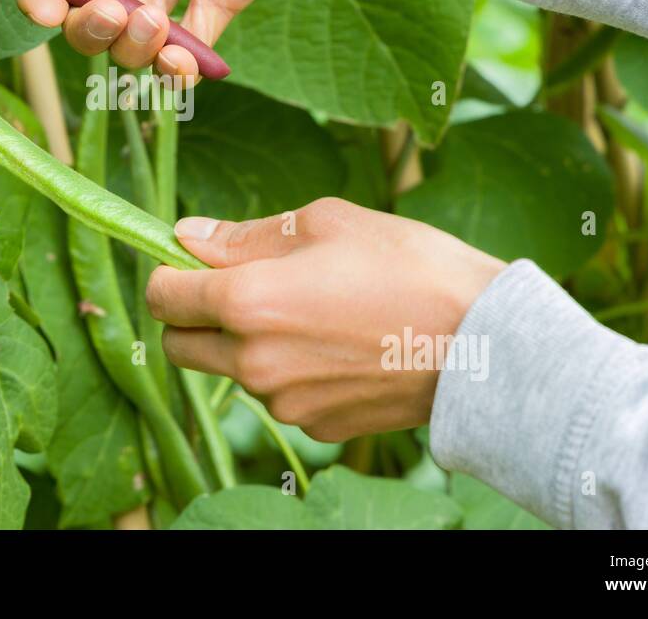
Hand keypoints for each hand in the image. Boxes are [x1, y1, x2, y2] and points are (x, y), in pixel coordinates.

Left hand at [146, 198, 505, 441]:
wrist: (485, 345)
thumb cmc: (408, 266)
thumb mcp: (325, 222)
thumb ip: (244, 236)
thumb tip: (186, 237)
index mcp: (246, 302)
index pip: (162, 297)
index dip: (168, 273)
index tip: (189, 261)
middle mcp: (252, 362)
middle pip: (180, 346)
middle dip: (194, 316)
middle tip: (239, 285)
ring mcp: (284, 402)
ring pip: (231, 371)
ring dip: (246, 343)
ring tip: (311, 310)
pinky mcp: (316, 427)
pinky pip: (280, 394)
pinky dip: (290, 371)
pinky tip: (339, 345)